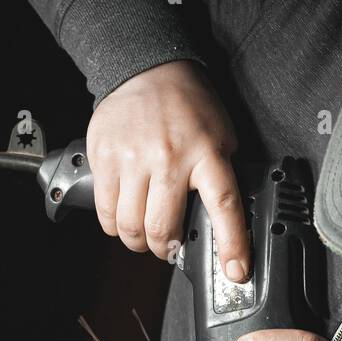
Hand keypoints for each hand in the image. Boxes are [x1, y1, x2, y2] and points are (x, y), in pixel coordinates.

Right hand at [87, 61, 250, 279]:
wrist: (146, 68)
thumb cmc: (187, 105)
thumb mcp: (220, 136)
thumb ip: (219, 175)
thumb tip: (224, 221)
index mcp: (207, 153)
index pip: (224, 206)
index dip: (231, 245)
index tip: (236, 272)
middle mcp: (170, 158)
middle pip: (164, 229)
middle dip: (165, 250)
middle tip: (168, 247)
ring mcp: (133, 159)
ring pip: (130, 227)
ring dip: (137, 242)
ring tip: (143, 234)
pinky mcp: (105, 158)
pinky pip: (105, 211)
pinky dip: (113, 225)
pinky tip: (121, 216)